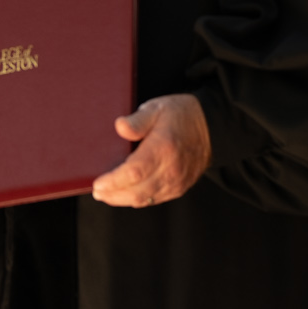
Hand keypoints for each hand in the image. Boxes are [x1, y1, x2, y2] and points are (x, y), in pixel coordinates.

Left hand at [90, 93, 210, 206]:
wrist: (210, 128)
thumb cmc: (181, 115)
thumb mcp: (157, 108)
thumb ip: (137, 120)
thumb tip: (120, 127)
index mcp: (164, 147)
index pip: (134, 172)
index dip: (114, 181)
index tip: (98, 183)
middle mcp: (171, 169)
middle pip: (137, 192)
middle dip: (113, 195)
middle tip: (97, 191)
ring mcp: (176, 181)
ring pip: (144, 199)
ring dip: (122, 200)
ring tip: (106, 194)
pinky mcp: (178, 188)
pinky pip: (154, 199)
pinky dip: (137, 199)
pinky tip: (125, 194)